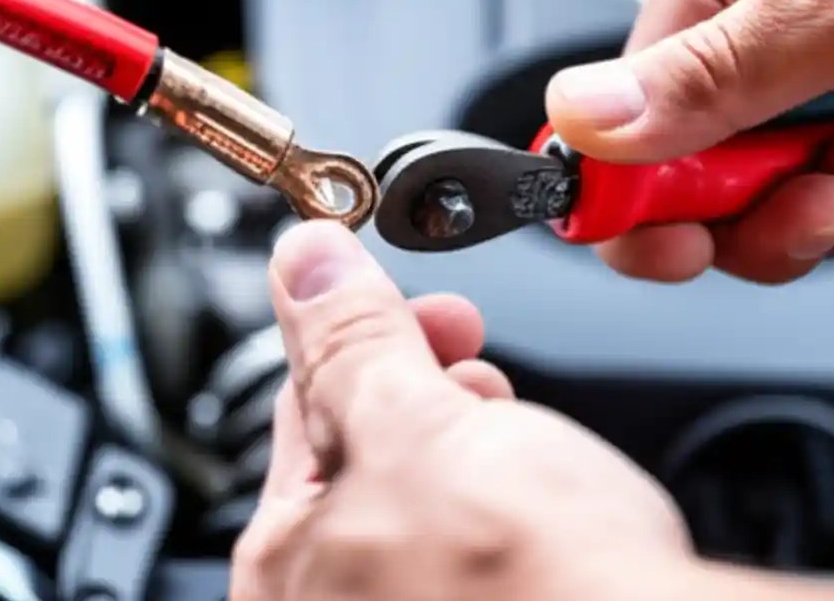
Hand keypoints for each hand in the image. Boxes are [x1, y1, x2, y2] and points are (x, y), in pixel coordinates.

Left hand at [231, 221, 694, 599]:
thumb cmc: (529, 584)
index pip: (299, 410)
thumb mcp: (412, 423)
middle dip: (421, 383)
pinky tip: (545, 485)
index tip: (417, 303)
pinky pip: (482, 534)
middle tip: (469, 350)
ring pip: (431, 491)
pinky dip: (508, 494)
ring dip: (472, 433)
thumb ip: (347, 340)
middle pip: (367, 451)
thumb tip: (304, 264)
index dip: (360, 334)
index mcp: (287, 564)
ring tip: (514, 422)